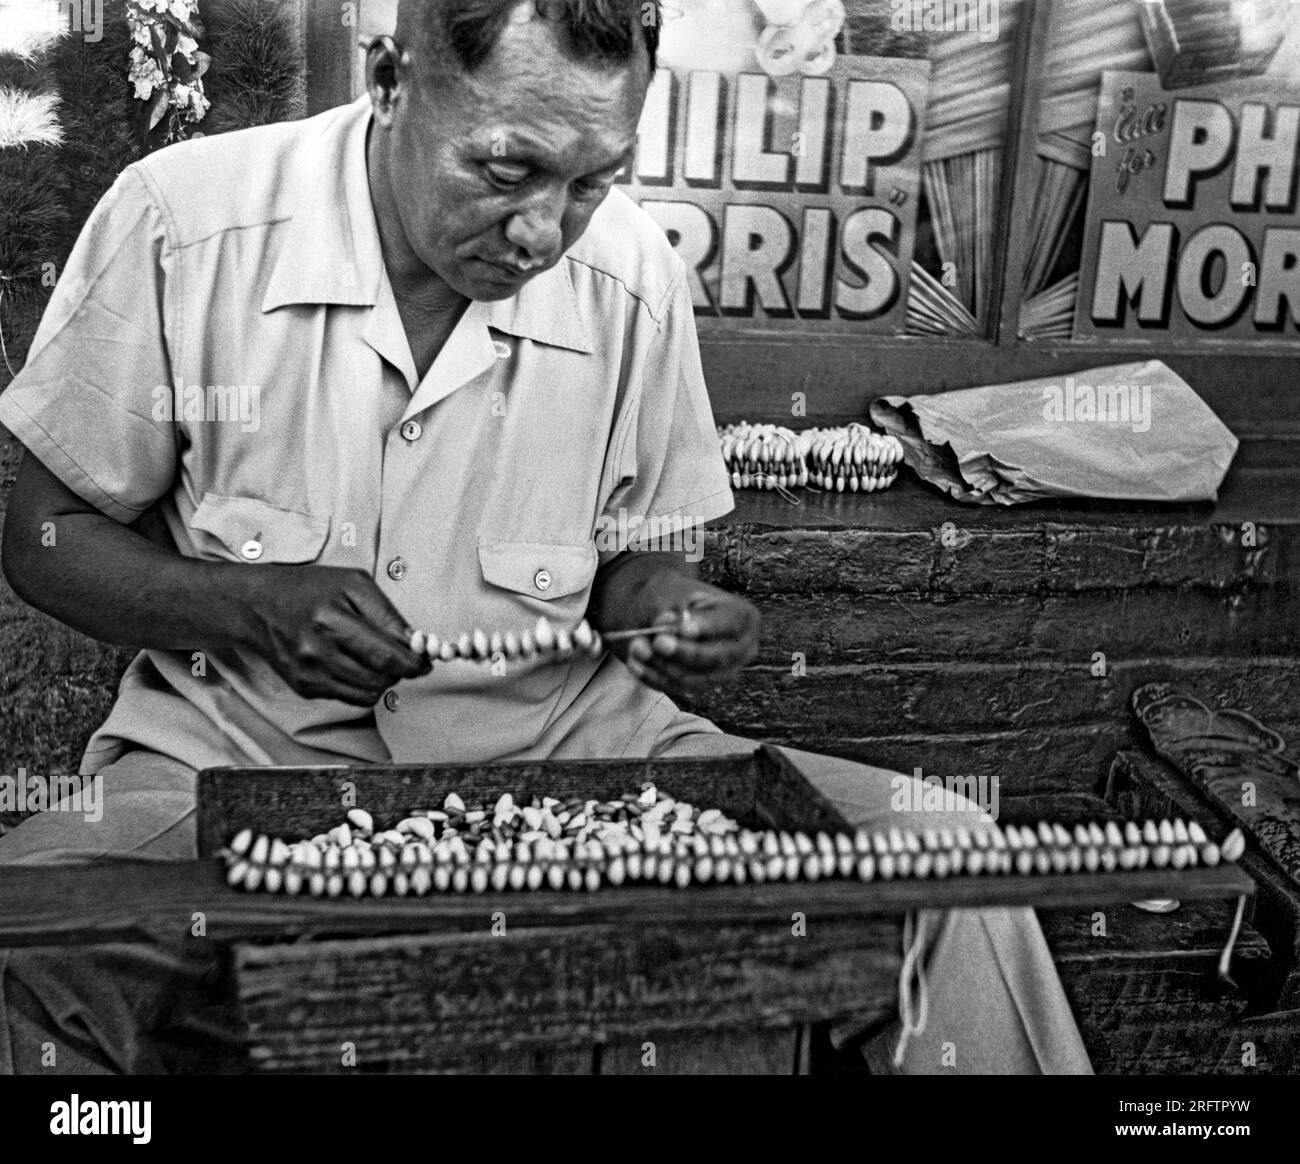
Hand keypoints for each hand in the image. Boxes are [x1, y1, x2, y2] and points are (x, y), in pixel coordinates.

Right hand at [233, 566, 429, 704]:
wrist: (257, 606)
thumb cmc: (309, 589)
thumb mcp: (353, 583)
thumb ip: (388, 614)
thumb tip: (416, 643)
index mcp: (331, 619)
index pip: (386, 656)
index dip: (414, 663)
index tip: (426, 661)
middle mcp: (316, 651)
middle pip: (380, 678)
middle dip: (400, 669)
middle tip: (400, 655)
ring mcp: (308, 674)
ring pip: (368, 693)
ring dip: (382, 678)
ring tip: (374, 656)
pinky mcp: (304, 688)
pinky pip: (350, 697)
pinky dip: (361, 684)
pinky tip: (353, 663)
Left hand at [618, 578, 759, 700]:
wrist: (668, 613)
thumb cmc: (676, 597)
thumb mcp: (674, 593)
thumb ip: (671, 607)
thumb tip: (666, 624)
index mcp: (743, 617)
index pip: (731, 624)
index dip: (707, 628)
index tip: (683, 628)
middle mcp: (742, 649)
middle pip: (716, 657)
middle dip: (683, 652)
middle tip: (657, 642)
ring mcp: (724, 672)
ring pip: (695, 678)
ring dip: (662, 666)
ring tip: (636, 647)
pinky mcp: (703, 686)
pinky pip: (679, 689)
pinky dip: (655, 677)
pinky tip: (635, 664)